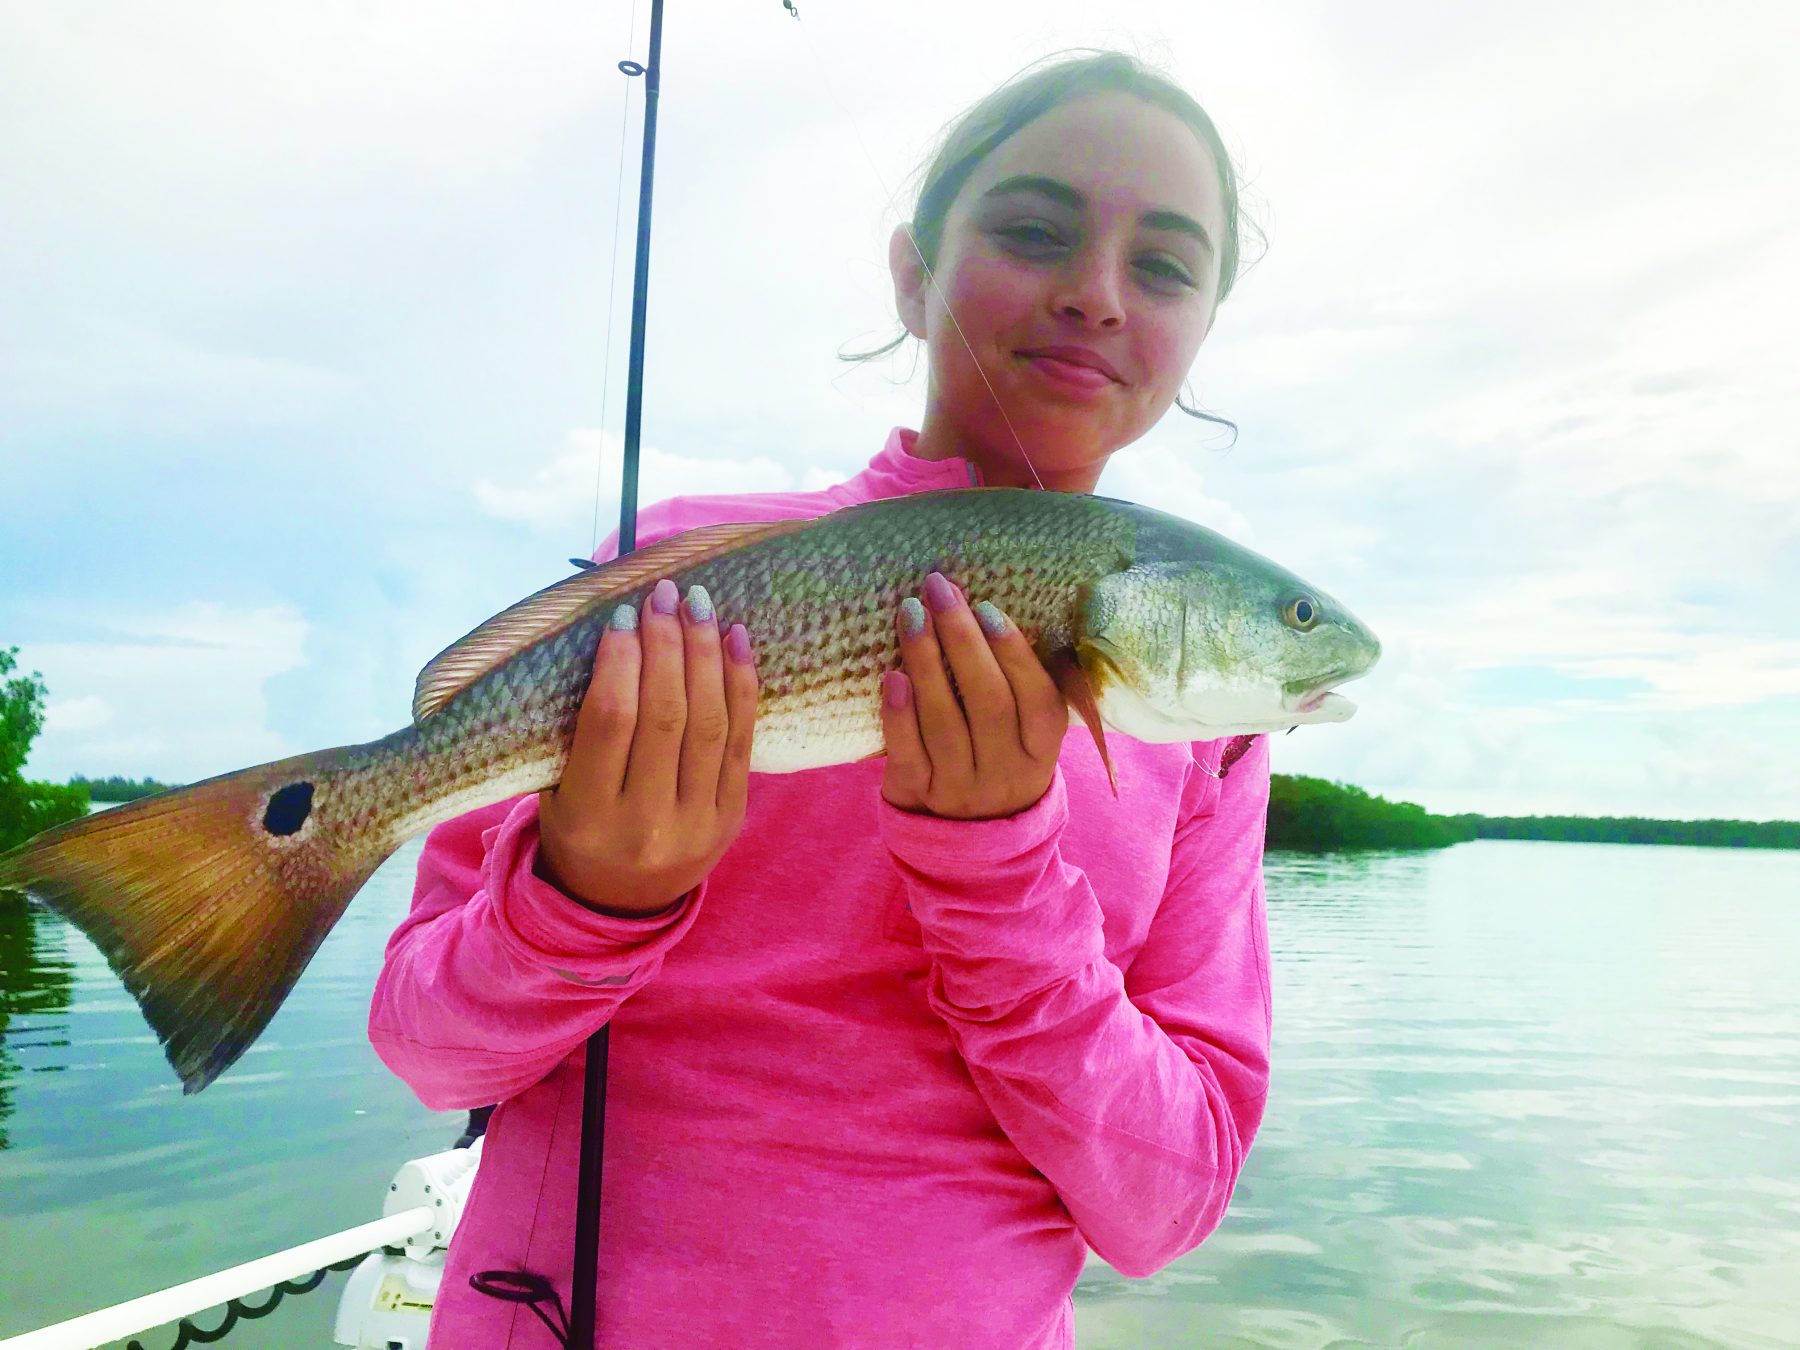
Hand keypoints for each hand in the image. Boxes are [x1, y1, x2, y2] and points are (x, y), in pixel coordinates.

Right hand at [537, 578, 757, 915]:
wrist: (618, 907)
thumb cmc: (576, 830)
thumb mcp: (554, 790)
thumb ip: (576, 729)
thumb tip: (611, 634)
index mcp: (589, 815)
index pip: (610, 720)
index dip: (620, 659)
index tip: (622, 613)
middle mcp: (646, 823)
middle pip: (666, 715)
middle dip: (667, 645)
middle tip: (664, 595)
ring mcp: (698, 823)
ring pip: (709, 723)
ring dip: (706, 654)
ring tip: (699, 605)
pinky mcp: (733, 817)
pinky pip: (742, 740)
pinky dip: (742, 684)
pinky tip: (736, 639)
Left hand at [880, 572, 1067, 819]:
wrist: (970, 843)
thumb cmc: (997, 760)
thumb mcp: (1023, 733)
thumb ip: (1014, 683)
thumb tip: (977, 607)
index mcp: (1040, 749)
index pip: (1036, 699)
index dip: (1015, 653)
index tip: (987, 608)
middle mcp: (1005, 771)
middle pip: (987, 702)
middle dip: (962, 640)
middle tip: (939, 590)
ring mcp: (961, 788)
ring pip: (944, 723)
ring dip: (925, 663)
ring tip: (910, 615)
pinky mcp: (919, 795)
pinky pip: (908, 753)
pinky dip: (899, 715)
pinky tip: (892, 676)